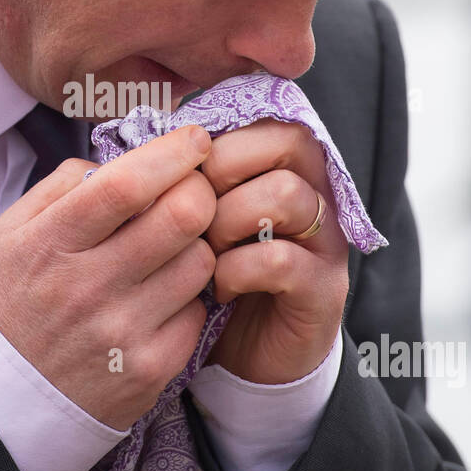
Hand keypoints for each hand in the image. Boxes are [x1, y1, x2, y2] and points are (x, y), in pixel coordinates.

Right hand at [0, 125, 217, 429]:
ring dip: (197, 245)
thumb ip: (63, 186)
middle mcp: (86, 287)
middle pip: (183, 217)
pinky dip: (188, 298)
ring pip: (201, 262)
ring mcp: (121, 332)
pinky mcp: (148, 370)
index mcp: (50, 244)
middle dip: (200, 191)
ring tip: (170, 251)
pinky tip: (162, 299)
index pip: (126, 185)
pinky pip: (198, 312)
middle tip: (194, 190)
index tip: (194, 138)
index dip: (172, 152)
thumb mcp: (12, 233)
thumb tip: (123, 158)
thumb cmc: (13, 301)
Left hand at [200, 121, 348, 384]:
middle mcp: (318, 193)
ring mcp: (326, 240)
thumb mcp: (199, 218)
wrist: (246, 355)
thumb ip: (191, 177)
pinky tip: (219, 287)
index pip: (268, 115)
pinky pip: (281, 259)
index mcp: (289, 166)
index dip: (219, 136)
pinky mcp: (323, 288)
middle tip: (192, 210)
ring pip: (286, 195)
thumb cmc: (214, 272)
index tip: (183, 173)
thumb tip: (143, 142)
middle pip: (287, 142)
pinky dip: (238, 270)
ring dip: (229, 220)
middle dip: (225, 169)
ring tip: (206, 250)